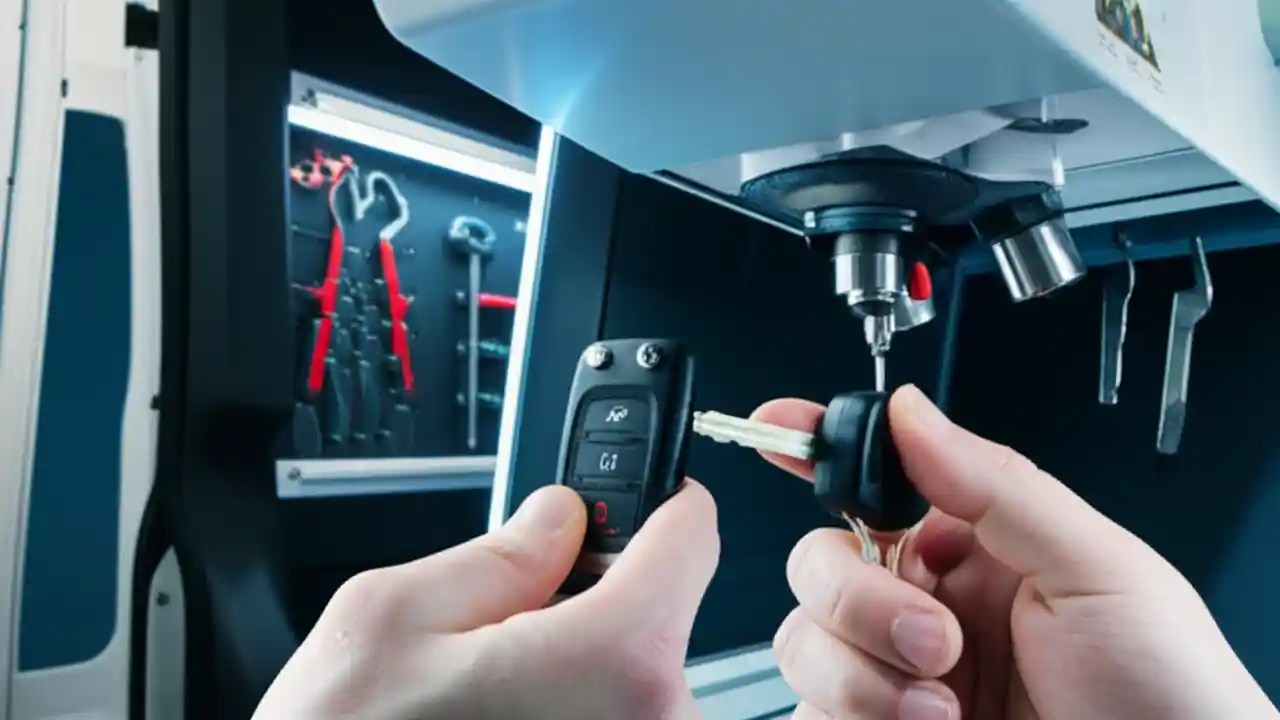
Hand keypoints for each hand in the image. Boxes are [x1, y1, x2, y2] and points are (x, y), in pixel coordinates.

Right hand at [254, 481, 718, 719]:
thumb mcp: (392, 618)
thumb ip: (498, 555)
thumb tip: (558, 520)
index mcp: (617, 661)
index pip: (693, 539)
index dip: (656, 507)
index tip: (635, 506)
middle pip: (664, 615)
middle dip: (600, 602)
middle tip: (519, 624)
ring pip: (643, 682)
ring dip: (587, 673)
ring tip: (498, 696)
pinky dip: (583, 713)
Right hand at [757, 385, 1276, 719]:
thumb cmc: (1168, 694)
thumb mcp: (1099, 571)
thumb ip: (997, 486)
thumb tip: (910, 413)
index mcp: (975, 548)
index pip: (878, 480)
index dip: (817, 448)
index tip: (775, 431)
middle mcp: (926, 607)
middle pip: (820, 563)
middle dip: (858, 598)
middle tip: (933, 637)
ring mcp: (895, 677)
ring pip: (804, 641)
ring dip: (863, 672)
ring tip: (941, 705)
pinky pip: (809, 711)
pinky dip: (848, 714)